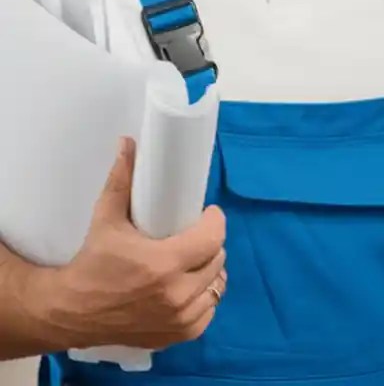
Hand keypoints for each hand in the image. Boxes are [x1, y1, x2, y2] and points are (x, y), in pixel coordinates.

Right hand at [33, 137, 227, 349]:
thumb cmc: (92, 263)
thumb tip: (129, 144)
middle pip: (217, 258)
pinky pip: (209, 309)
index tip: (207, 214)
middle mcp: (176, 294)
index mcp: (163, 264)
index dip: (214, 222)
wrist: (71, 310)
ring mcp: (180, 317)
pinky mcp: (180, 333)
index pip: (214, 237)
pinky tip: (190, 286)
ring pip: (216, 283)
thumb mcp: (106, 219)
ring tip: (193, 259)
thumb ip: (121, 181)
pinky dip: (203, 296)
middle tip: (194, 235)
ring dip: (208, 269)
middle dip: (209, 243)